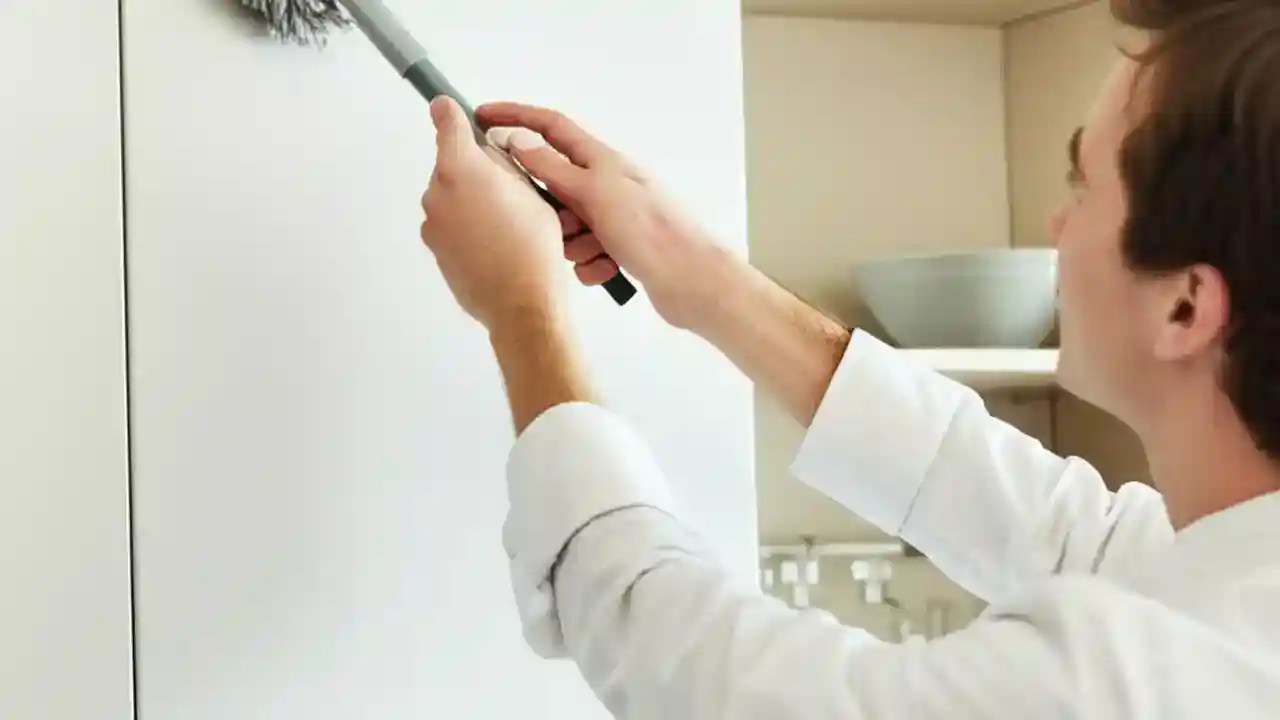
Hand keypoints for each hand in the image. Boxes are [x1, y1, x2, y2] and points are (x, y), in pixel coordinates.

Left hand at [420, 97, 565, 331]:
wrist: (520, 303)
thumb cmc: (532, 246)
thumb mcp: (531, 191)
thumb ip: (501, 165)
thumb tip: (486, 154)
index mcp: (462, 168)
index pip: (447, 123)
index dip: (450, 112)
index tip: (447, 106)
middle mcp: (438, 192)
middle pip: (451, 165)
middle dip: (474, 171)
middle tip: (507, 191)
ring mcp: (432, 223)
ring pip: (450, 198)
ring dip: (470, 202)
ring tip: (504, 225)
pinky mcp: (434, 248)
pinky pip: (449, 226)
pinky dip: (465, 228)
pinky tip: (492, 244)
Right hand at [478, 103, 727, 328]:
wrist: (692, 280)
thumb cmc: (651, 230)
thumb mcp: (593, 191)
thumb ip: (552, 166)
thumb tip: (517, 138)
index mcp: (601, 160)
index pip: (550, 126)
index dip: (516, 117)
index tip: (483, 117)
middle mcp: (606, 184)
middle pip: (554, 185)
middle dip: (545, 209)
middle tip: (553, 225)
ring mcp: (613, 217)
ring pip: (567, 225)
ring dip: (570, 243)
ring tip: (593, 251)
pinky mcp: (619, 248)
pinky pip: (585, 254)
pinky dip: (590, 264)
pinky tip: (607, 270)